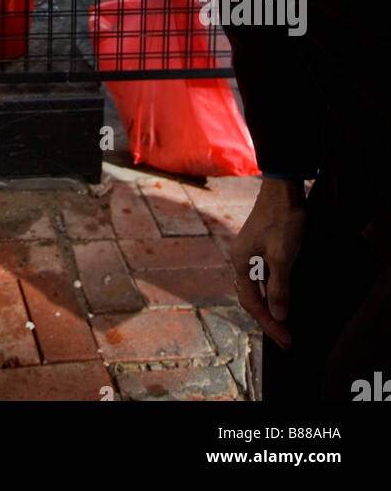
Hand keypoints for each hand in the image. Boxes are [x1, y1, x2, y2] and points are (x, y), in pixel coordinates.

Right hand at [230, 178, 307, 350]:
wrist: (283, 187)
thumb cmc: (282, 220)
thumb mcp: (283, 257)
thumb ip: (278, 288)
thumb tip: (278, 315)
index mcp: (241, 262)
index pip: (252, 303)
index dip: (270, 324)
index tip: (286, 340)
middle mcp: (241, 258)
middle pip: (251, 297)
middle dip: (268, 319)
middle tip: (286, 339)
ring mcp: (249, 251)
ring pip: (257, 287)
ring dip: (270, 307)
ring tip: (284, 324)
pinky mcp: (260, 246)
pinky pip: (263, 277)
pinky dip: (272, 292)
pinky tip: (282, 297)